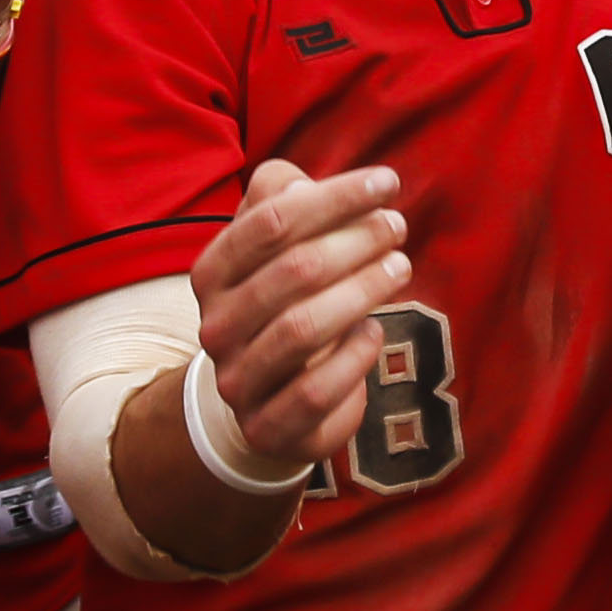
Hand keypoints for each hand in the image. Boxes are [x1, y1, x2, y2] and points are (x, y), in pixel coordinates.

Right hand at [194, 158, 412, 476]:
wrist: (258, 396)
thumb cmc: (279, 301)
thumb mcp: (273, 248)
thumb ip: (281, 202)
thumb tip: (300, 184)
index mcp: (212, 274)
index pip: (272, 221)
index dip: (334, 197)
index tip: (386, 182)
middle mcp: (216, 327)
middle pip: (294, 271)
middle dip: (357, 241)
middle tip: (398, 226)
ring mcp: (238, 382)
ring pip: (304, 329)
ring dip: (363, 291)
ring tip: (400, 267)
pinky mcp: (267, 428)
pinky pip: (317, 391)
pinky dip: (354, 358)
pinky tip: (373, 332)